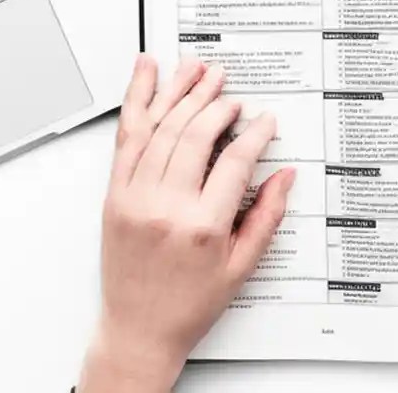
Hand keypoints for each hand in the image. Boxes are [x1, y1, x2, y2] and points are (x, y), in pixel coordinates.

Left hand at [78, 56, 294, 392]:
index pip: (234, 161)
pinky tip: (145, 77)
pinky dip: (136, 102)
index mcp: (202, 226)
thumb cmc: (188, 304)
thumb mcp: (241, 267)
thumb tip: (284, 176)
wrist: (139, 329)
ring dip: (179, 92)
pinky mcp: (113, 195)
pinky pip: (125, 138)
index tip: (264, 120)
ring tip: (196, 69)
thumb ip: (266, 216)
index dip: (254, 133)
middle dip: (215, 102)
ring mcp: (134, 198)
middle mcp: (165, 207)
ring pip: (158, 128)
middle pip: (194, 135)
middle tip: (228, 86)